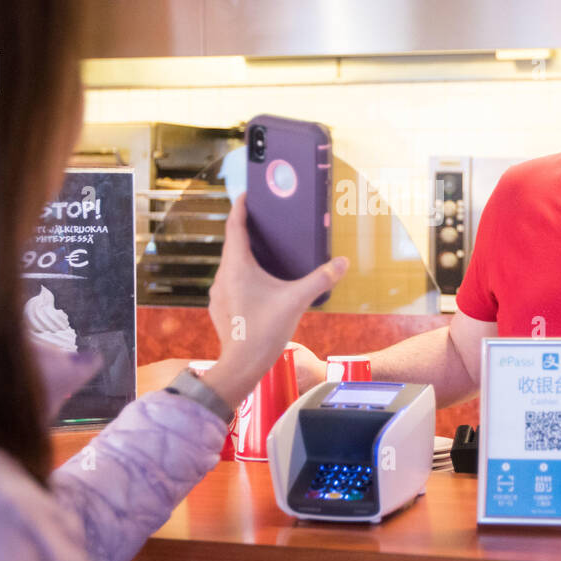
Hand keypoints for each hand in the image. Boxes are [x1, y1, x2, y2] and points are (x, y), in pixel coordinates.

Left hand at [202, 194, 347, 407]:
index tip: (246, 195)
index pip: (234, 226)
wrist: (241, 365)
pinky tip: (256, 286)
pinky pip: (229, 283)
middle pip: (232, 245)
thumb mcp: (297, 300)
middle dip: (246, 232)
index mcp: (237, 265)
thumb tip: (343, 262)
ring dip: (243, 257)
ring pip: (230, 266)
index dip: (240, 208)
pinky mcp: (219, 308)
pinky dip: (241, 277)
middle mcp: (222, 275)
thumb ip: (321, 279)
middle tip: (263, 223)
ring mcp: (217, 292)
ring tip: (262, 253)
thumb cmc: (265, 330)